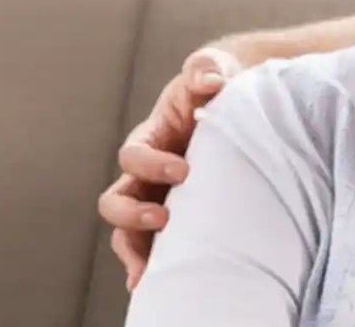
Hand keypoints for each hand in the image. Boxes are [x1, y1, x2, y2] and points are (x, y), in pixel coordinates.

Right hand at [97, 46, 242, 289]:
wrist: (238, 98)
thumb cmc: (220, 83)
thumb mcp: (214, 70)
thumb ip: (207, 69)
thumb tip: (208, 79)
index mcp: (152, 136)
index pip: (133, 154)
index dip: (150, 164)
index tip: (184, 169)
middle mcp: (148, 171)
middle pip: (116, 200)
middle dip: (132, 213)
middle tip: (164, 218)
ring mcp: (159, 195)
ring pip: (127, 230)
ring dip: (134, 249)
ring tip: (150, 269)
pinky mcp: (178, 213)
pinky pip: (152, 243)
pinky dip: (149, 263)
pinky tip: (154, 284)